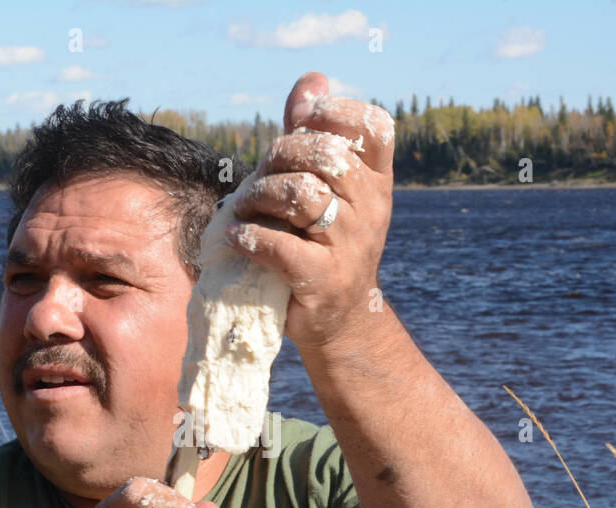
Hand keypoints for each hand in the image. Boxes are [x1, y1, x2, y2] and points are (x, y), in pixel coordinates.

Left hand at [227, 71, 395, 349]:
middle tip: (258, 175)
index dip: (334, 113)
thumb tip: (310, 81)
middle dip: (280, 156)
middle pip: (325, 156)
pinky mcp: (322, 279)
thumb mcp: (327, 190)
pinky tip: (237, 235)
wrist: (340, 320)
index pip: (374, 128)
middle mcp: (371, 211)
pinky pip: (280, 246)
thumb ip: (313, 136)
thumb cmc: (324, 244)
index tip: (299, 122)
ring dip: (259, 195)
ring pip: (301, 195)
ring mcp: (350, 247)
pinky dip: (249, 237)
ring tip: (243, 207)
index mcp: (377, 183)